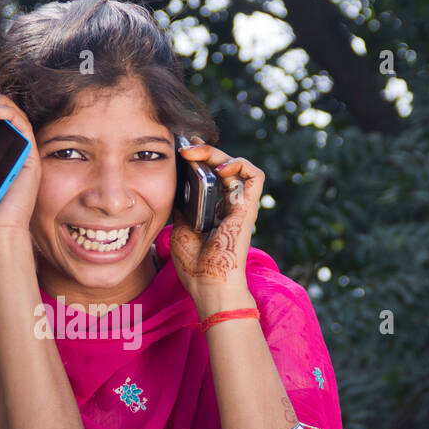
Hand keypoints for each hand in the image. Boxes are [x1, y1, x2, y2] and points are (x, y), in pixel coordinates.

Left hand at [168, 136, 264, 317]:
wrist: (207, 282)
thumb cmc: (194, 262)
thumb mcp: (180, 225)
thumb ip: (181, 204)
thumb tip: (174, 181)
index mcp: (215, 209)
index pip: (212, 174)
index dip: (200, 158)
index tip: (183, 149)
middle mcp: (230, 204)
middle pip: (223, 165)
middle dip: (205, 150)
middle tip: (186, 146)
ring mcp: (240, 204)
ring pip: (237, 165)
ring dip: (218, 153)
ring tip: (197, 152)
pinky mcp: (248, 207)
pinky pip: (254, 176)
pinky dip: (240, 164)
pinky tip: (220, 167)